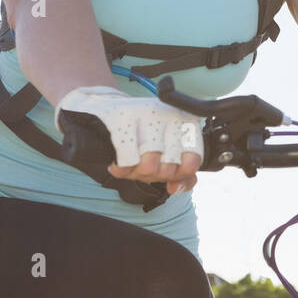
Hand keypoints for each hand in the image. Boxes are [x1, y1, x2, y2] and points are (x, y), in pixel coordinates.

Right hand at [56, 86, 203, 196]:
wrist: (106, 108)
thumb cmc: (142, 133)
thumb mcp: (168, 148)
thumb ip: (180, 173)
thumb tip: (174, 188)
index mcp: (186, 121)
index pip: (192, 161)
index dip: (178, 174)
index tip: (166, 170)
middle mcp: (170, 115)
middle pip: (168, 169)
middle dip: (153, 175)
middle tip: (143, 165)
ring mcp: (146, 115)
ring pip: (149, 167)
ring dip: (136, 173)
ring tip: (131, 163)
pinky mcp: (122, 119)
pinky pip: (127, 161)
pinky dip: (121, 169)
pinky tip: (117, 163)